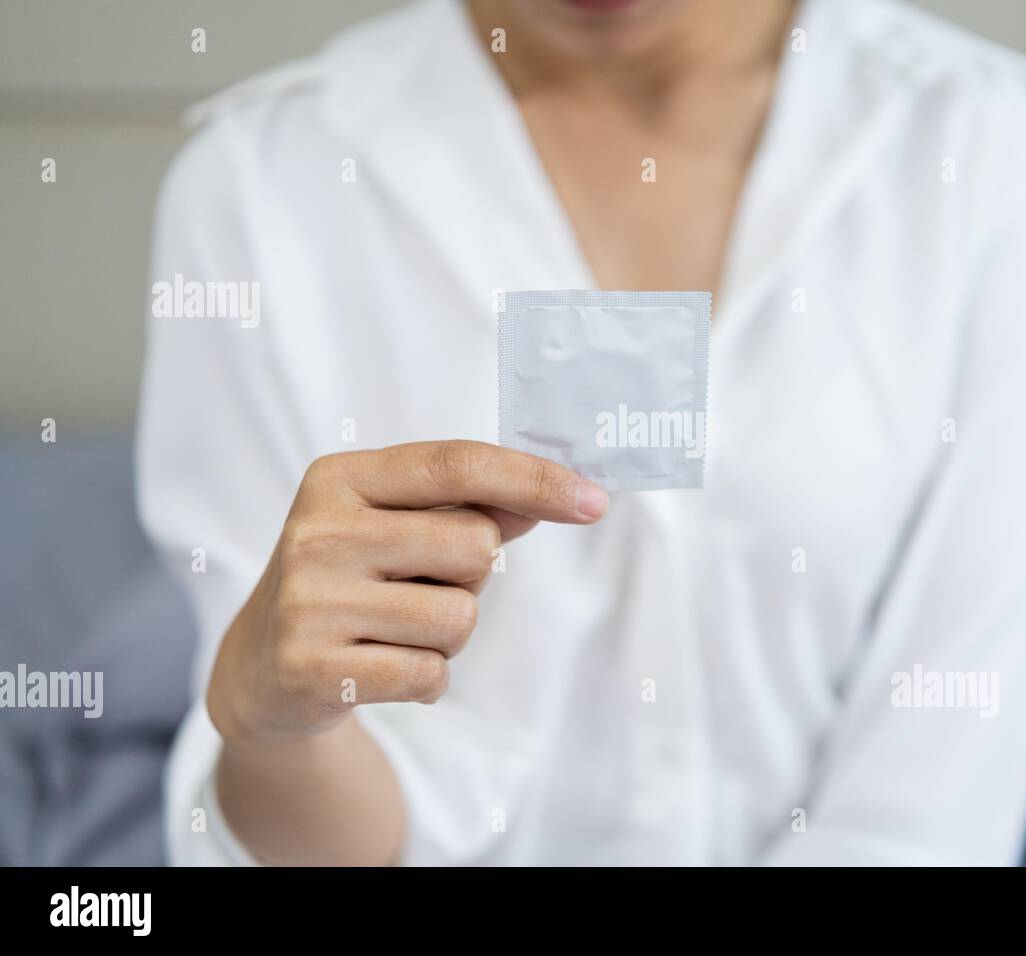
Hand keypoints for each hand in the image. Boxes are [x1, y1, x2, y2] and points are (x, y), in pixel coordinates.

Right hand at [206, 440, 607, 743]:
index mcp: (340, 478)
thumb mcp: (397, 527)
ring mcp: (309, 601)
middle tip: (420, 589)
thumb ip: (470, 508)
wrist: (260, 667)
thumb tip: (555, 496)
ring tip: (397, 631)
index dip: (535, 479)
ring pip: (460, 617)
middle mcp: (317, 531)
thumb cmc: (351, 581)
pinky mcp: (313, 669)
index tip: (594, 501)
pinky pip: (431, 673)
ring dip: (449, 635)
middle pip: (475, 547)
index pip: (458, 465)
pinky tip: (383, 668)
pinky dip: (428, 679)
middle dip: (472, 578)